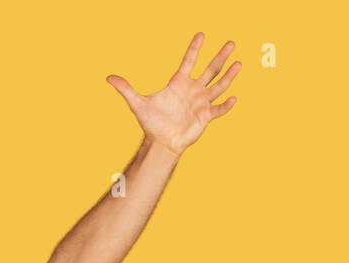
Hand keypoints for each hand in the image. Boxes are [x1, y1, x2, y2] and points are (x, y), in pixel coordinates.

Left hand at [107, 32, 240, 156]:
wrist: (161, 143)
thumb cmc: (151, 123)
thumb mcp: (138, 104)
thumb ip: (126, 89)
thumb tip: (108, 78)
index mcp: (178, 83)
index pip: (188, 61)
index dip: (194, 48)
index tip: (201, 34)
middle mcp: (193, 90)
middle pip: (210, 69)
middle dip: (220, 57)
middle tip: (231, 43)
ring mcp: (201, 102)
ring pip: (219, 86)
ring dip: (229, 75)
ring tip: (239, 62)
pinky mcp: (206, 117)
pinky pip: (219, 110)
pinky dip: (226, 105)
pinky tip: (234, 98)